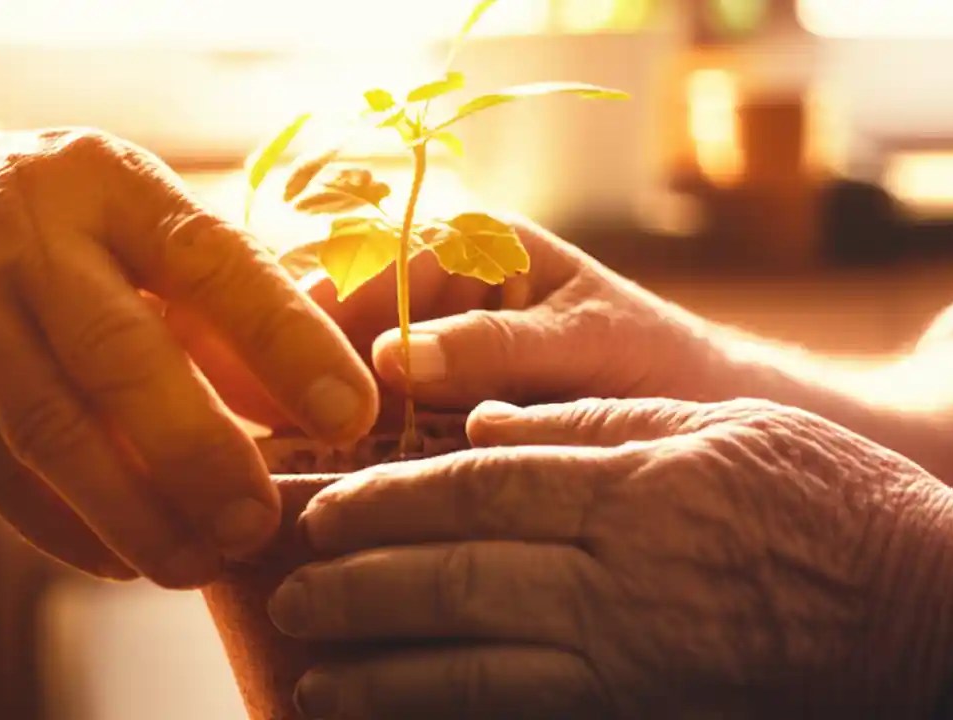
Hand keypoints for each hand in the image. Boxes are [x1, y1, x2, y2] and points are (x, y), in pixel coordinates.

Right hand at [0, 127, 376, 585]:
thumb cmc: (51, 223)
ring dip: (135, 509)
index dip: (287, 342)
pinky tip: (126, 560)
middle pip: (120, 356)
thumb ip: (225, 307)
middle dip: (201, 450)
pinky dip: (65, 527)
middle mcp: (28, 236)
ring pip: (50, 428)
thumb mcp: (135, 224)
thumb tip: (314, 403)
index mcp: (110, 182)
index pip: (212, 262)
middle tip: (261, 521)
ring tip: (201, 562)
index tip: (350, 416)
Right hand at [195, 219, 708, 427]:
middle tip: (256, 426)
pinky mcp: (421, 409)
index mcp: (470, 243)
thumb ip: (498, 344)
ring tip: (265, 462)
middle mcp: (432, 290)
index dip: (318, 313)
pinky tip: (309, 482)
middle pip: (336, 317)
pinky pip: (365, 419)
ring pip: (337, 372)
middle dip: (294, 366)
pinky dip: (337, 446)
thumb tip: (394, 357)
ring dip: (304, 411)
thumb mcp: (587, 341)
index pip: (371, 261)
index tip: (281, 371)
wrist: (696, 416)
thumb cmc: (655, 361)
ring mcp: (420, 352)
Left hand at [267, 398, 952, 717]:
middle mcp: (618, 574)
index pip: (475, 486)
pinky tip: (390, 718)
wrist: (936, 617)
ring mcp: (632, 659)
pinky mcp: (650, 716)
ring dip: (378, 668)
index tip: (320, 507)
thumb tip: (489, 418)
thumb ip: (600, 420)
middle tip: (288, 585)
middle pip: (452, 573)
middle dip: (356, 581)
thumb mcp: (724, 427)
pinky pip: (521, 718)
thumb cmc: (834, 505)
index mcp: (632, 483)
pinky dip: (444, 718)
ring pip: (471, 662)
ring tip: (311, 669)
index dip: (384, 498)